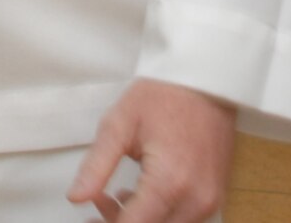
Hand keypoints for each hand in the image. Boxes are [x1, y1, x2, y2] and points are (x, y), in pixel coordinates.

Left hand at [68, 79, 236, 222]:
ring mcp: (209, 201)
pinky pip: (184, 220)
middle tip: (99, 200)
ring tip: (118, 193)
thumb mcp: (118, 125)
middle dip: (120, 222)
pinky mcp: (215, 197)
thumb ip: (96, 167)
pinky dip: (160, 215)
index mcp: (169, 183)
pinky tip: (141, 194)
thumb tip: (76, 197)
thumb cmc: (163, 96)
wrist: (205, 81)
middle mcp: (195, 199)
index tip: (89, 216)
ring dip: (140, 219)